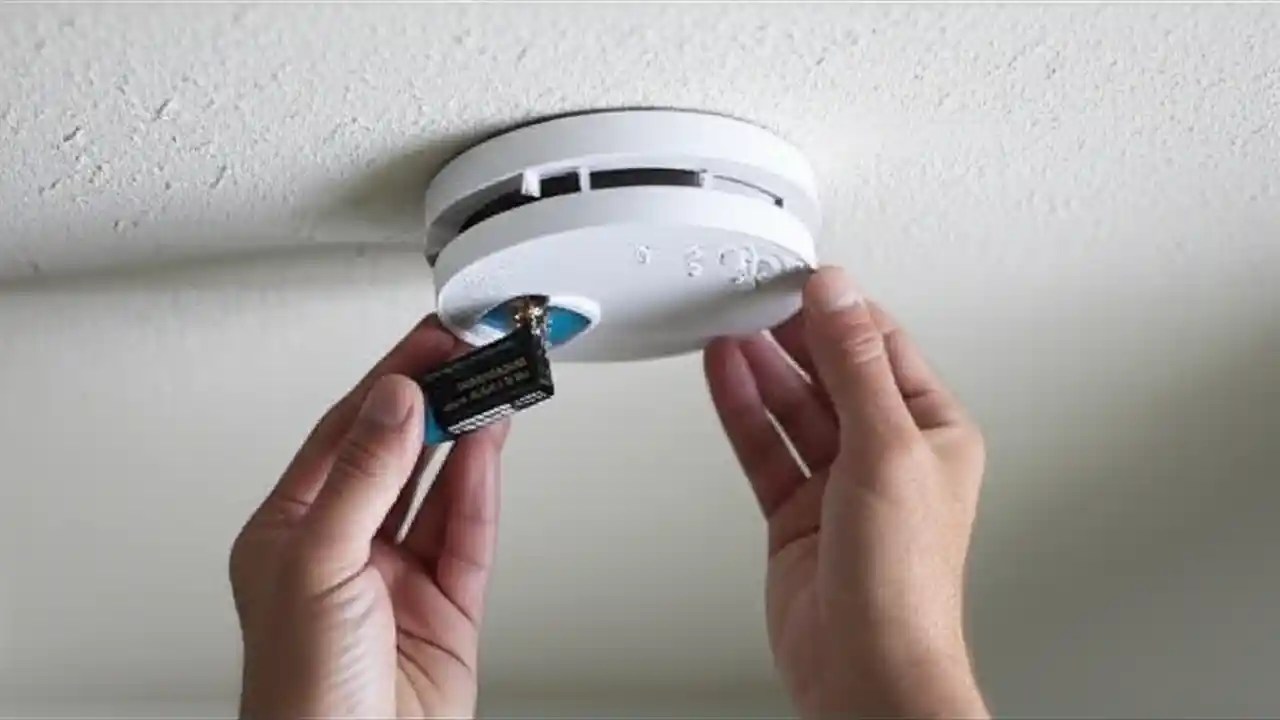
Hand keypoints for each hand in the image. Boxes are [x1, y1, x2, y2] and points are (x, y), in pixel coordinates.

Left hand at [230, 316, 507, 718]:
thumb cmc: (301, 698)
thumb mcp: (319, 565)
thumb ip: (363, 476)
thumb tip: (393, 401)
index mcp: (293, 532)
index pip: (345, 434)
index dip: (389, 379)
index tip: (428, 340)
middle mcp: (348, 549)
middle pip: (397, 452)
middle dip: (432, 399)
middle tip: (469, 352)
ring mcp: (401, 577)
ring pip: (441, 487)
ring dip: (465, 434)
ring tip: (490, 385)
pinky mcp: (449, 607)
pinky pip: (471, 532)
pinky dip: (484, 486)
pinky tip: (492, 445)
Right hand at [705, 267, 987, 718]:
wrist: (864, 665)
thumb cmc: (903, 580)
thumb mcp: (885, 446)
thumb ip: (854, 366)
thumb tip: (837, 296)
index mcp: (932, 431)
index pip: (882, 349)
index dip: (839, 310)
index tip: (799, 278)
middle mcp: (887, 454)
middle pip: (832, 373)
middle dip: (794, 334)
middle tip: (754, 295)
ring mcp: (837, 484)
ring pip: (793, 407)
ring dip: (762, 366)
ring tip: (728, 324)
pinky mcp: (795, 513)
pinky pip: (765, 446)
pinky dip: (743, 408)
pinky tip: (724, 373)